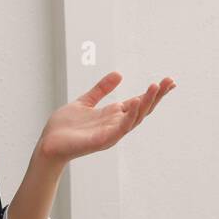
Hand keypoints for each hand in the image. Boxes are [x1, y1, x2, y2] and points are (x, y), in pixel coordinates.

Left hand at [36, 72, 175, 164]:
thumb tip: (119, 74)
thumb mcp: (84, 102)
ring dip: (146, 103)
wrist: (48, 144)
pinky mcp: (102, 140)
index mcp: (112, 115)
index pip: (138, 102)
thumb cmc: (64, 127)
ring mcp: (110, 133)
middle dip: (156, 96)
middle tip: (170, 81)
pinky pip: (120, 129)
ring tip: (155, 87)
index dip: (153, 93)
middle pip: (142, 110)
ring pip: (135, 118)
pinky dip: (130, 116)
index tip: (169, 81)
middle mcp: (115, 125)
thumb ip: (100, 90)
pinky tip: (136, 103)